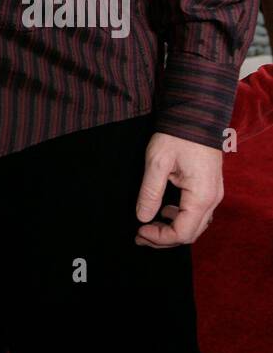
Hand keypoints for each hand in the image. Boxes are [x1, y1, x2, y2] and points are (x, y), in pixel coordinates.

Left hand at [134, 132, 222, 247]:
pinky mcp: (209, 188)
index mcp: (201, 196)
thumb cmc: (176, 135)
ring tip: (148, 227)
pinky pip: (198, 213)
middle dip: (164, 238)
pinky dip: (180, 218)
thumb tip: (142, 217)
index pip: (182, 232)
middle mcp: (212, 199)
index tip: (139, 231)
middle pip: (190, 233)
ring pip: (195, 225)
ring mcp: (213, 194)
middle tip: (140, 236)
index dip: (159, 237)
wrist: (196, 115)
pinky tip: (164, 211)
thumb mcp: (157, 162)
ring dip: (172, 229)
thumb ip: (150, 192)